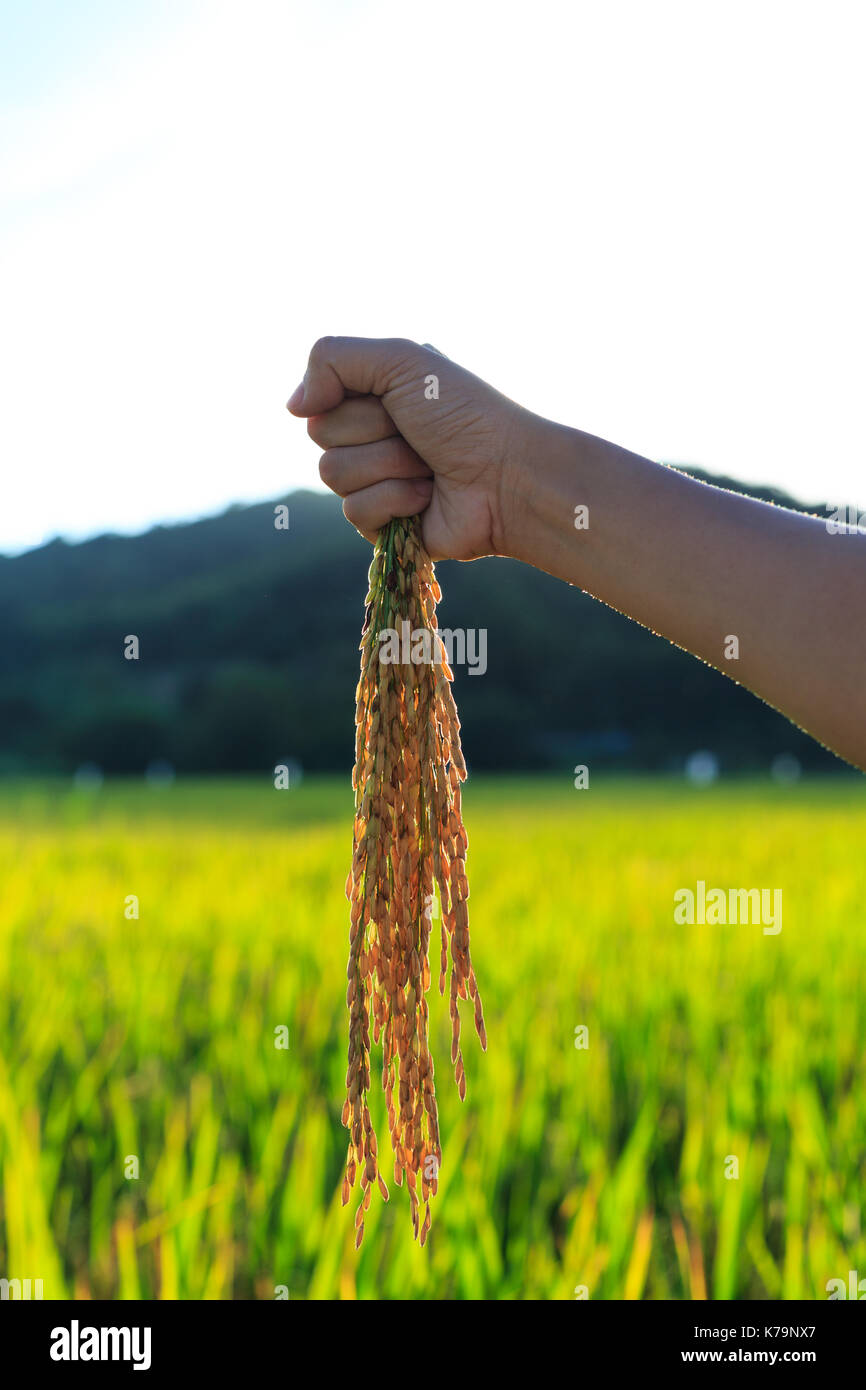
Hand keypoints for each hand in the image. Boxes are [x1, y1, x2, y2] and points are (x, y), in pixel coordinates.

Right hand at [286, 336, 531, 560]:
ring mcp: (375, 481)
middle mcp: (371, 435)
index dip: (352, 398)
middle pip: (320, 436)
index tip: (397, 398)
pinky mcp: (384, 525)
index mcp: (374, 394)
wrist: (508, 475)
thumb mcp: (401, 359)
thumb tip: (292, 406)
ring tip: (429, 466)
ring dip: (388, 466)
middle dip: (373, 432)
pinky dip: (396, 500)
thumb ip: (332, 358)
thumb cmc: (465, 414)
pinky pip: (354, 513)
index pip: (319, 397)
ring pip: (333, 476)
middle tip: (418, 434)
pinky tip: (429, 497)